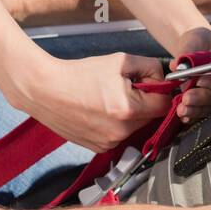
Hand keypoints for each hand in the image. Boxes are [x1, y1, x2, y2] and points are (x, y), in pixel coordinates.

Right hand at [15, 52, 170, 152]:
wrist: (46, 90)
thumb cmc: (80, 74)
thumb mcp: (120, 61)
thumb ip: (150, 67)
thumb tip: (165, 78)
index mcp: (128, 109)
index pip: (164, 104)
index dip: (161, 90)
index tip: (149, 82)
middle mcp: (121, 131)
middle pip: (150, 117)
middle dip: (144, 101)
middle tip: (124, 87)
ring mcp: (109, 143)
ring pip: (135, 127)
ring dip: (130, 113)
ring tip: (108, 98)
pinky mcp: (99, 148)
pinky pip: (119, 135)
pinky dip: (116, 123)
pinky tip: (99, 110)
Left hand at [171, 28, 210, 123]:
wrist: (193, 50)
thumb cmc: (197, 42)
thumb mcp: (193, 40)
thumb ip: (188, 52)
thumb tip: (178, 66)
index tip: (199, 80)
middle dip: (204, 98)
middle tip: (187, 98)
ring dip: (198, 110)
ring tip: (182, 109)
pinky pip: (205, 113)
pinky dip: (194, 116)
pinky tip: (183, 116)